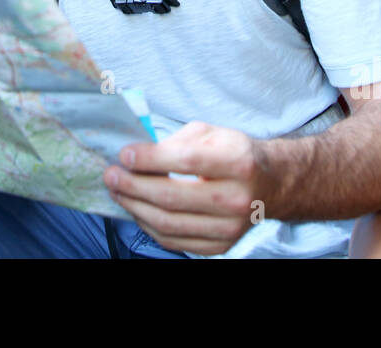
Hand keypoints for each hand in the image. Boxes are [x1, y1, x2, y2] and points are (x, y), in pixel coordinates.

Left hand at [103, 121, 269, 254]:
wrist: (270, 185)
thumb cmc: (234, 154)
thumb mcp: (211, 134)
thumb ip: (176, 142)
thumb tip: (137, 156)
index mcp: (238, 162)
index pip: (186, 161)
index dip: (151, 158)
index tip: (125, 154)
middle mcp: (237, 198)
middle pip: (172, 197)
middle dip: (133, 185)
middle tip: (111, 175)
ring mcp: (230, 228)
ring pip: (169, 223)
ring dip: (135, 207)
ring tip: (118, 191)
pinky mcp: (221, 246)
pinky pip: (174, 241)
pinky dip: (149, 225)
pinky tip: (137, 209)